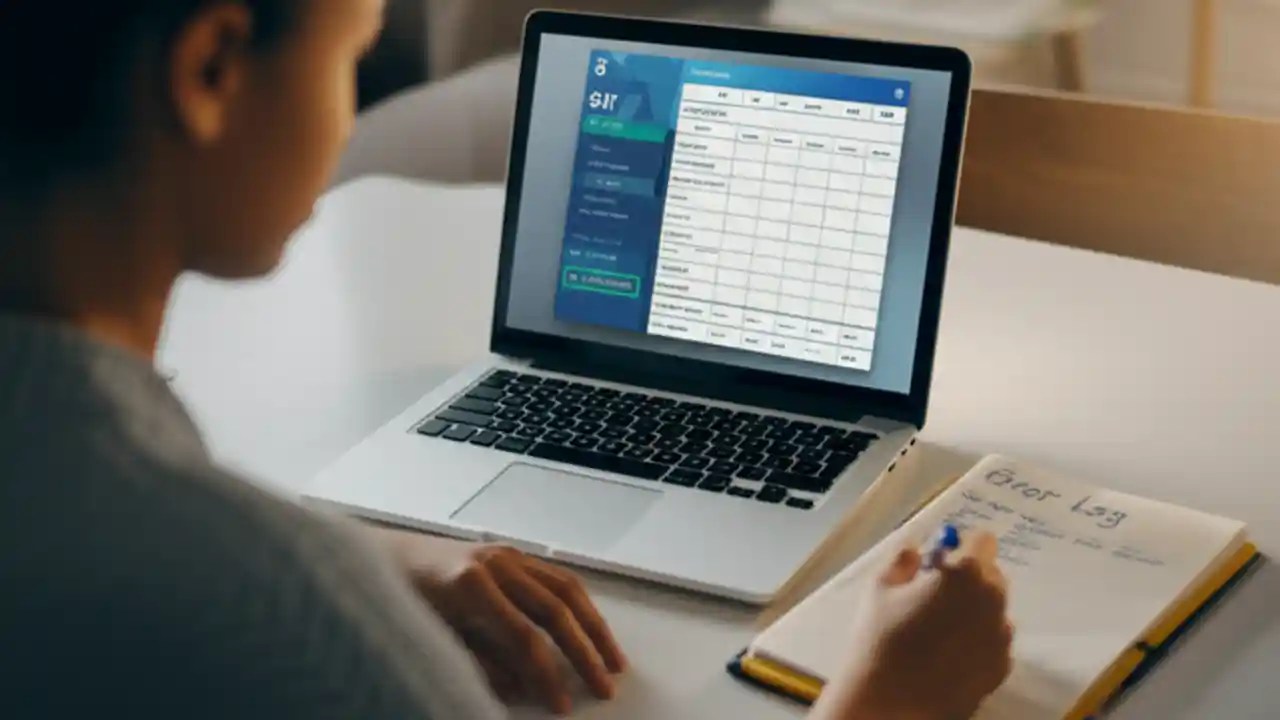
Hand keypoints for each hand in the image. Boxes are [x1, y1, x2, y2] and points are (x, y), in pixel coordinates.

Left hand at [375, 529, 626, 714]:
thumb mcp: (432, 639)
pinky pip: (556, 577)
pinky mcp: (511, 553)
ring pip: (567, 588)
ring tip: (613, 660)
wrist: (381, 555)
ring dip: (594, 626)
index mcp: (470, 584)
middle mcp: (496, 563)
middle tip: (603, 687)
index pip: (525, 638)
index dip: (547, 675)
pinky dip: (580, 605)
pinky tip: (592, 626)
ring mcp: (506, 554)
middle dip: (584, 652)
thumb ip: (478, 663)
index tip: (562, 704)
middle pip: (556, 609)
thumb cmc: (397, 598)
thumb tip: (522, 688)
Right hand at [812, 531, 1012, 719]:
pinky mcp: (1001, 667)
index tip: (945, 560)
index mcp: (964, 574)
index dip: (964, 547)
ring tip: (942, 632)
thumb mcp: (879, 588)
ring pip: (994, 610)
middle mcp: (992, 600)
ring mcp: (1000, 636)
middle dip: (970, 579)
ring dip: (976, 611)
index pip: (984, 541)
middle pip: (992, 576)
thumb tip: (918, 551)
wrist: (891, 702)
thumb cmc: (881, 638)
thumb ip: (903, 560)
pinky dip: (979, 642)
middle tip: (937, 597)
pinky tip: (950, 656)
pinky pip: (995, 642)